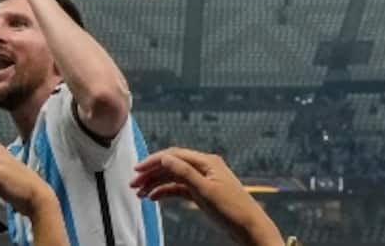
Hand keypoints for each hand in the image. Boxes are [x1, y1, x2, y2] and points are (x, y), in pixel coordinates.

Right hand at [130, 148, 281, 245]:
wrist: (250, 229)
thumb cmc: (234, 210)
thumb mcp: (206, 190)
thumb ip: (184, 172)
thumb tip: (165, 157)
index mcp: (206, 162)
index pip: (173, 155)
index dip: (153, 161)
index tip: (138, 170)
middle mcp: (203, 168)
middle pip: (171, 165)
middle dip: (151, 173)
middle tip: (134, 183)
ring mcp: (202, 180)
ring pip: (173, 177)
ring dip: (156, 183)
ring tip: (140, 193)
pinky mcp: (202, 192)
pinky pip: (179, 188)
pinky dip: (165, 191)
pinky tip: (154, 197)